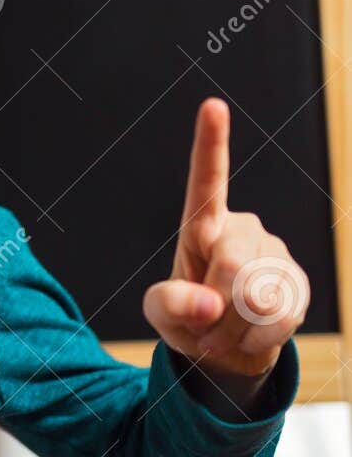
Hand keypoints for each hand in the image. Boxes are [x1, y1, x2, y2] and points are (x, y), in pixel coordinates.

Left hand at [142, 97, 308, 382]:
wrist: (226, 350)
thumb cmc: (187, 318)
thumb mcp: (160, 313)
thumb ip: (170, 304)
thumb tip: (209, 303)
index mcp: (203, 225)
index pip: (207, 181)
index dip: (211, 144)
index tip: (213, 106)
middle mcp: (242, 229)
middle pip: (233, 265)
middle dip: (217, 308)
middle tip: (206, 328)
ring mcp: (275, 253)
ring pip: (257, 297)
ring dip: (236, 329)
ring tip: (227, 331)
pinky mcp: (297, 282)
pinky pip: (280, 317)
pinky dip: (258, 339)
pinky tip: (252, 335)